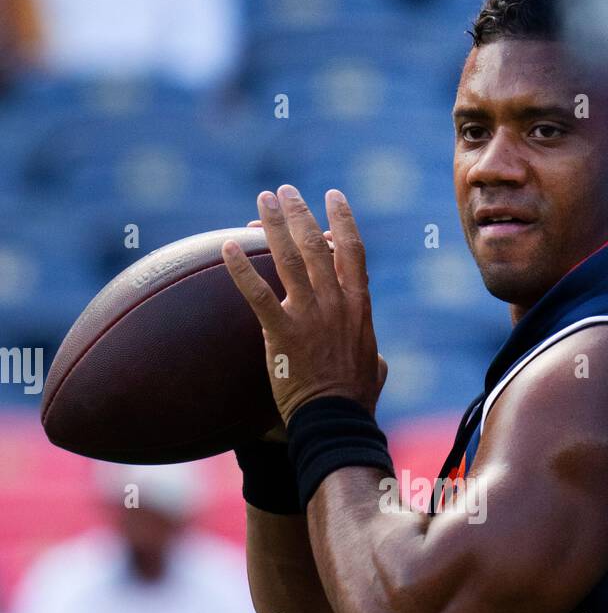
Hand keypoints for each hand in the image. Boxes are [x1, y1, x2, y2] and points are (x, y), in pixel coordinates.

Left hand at [223, 187, 386, 423]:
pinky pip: (257, 294)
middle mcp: (336, 303)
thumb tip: (378, 360)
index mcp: (359, 306)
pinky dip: (240, 268)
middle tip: (284, 191)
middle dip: (300, 213)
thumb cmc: (354, 400)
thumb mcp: (375, 370)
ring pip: (289, 258)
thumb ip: (374, 356)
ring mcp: (309, 316)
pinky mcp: (283, 332)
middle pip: (317, 244)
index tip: (333, 196)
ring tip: (262, 201)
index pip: (353, 251)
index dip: (343, 219)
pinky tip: (224, 248)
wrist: (336, 421)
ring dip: (273, 225)